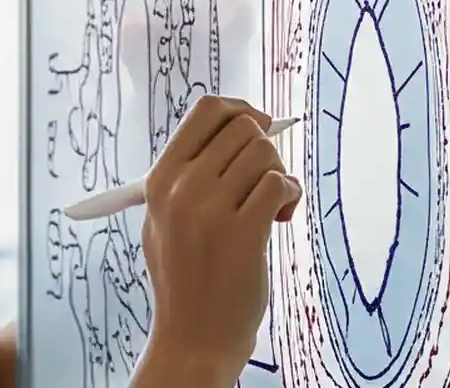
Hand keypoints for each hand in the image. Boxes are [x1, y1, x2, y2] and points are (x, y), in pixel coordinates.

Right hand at [133, 95, 302, 386]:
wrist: (193, 338)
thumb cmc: (185, 278)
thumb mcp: (164, 219)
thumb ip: (188, 173)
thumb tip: (237, 126)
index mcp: (159, 180)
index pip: (205, 111)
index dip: (240, 110)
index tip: (257, 126)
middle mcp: (180, 189)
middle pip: (242, 127)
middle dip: (265, 148)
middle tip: (263, 180)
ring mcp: (210, 211)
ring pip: (265, 153)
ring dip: (279, 174)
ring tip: (271, 205)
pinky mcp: (243, 233)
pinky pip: (279, 183)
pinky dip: (290, 194)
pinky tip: (280, 217)